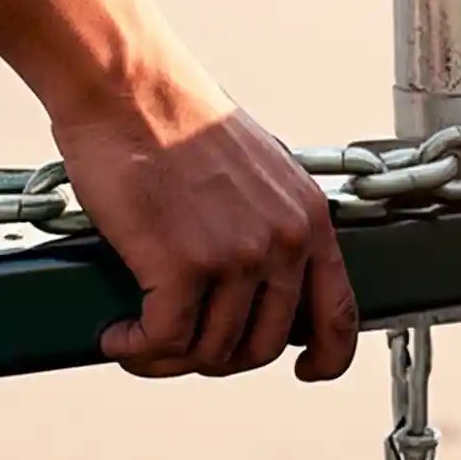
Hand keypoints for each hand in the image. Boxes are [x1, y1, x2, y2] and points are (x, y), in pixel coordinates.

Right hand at [50, 72, 356, 381]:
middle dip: (221, 356)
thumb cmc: (180, 120)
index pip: (340, 313)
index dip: (328, 358)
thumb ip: (271, 222)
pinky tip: (119, 334)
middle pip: (266, 345)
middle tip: (181, 341)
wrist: (132, 88)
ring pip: (213, 350)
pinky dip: (137, 348)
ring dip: (169, 356)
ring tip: (140, 336)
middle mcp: (284, 240)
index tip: (307, 371)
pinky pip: (165, 340)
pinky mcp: (184, 265)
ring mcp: (238, 254)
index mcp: (308, 217)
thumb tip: (258, 276)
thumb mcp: (258, 171)